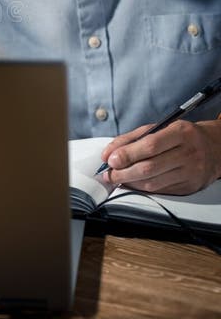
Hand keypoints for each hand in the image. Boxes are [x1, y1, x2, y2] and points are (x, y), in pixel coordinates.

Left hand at [100, 118, 220, 194]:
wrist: (214, 148)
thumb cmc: (181, 136)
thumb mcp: (160, 128)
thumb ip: (132, 138)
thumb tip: (108, 153)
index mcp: (180, 133)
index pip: (150, 146)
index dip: (128, 154)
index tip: (110, 160)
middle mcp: (188, 153)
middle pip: (150, 167)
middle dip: (124, 172)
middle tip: (109, 174)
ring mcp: (190, 173)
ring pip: (154, 183)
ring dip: (130, 182)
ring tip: (117, 178)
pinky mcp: (189, 187)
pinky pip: (160, 191)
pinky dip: (142, 188)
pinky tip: (133, 183)